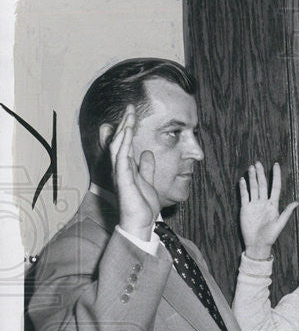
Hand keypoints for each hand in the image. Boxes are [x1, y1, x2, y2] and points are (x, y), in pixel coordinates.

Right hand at [109, 105, 159, 237]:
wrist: (141, 222)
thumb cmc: (142, 205)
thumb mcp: (148, 181)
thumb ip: (146, 168)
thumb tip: (147, 153)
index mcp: (126, 168)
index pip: (124, 144)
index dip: (127, 129)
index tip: (132, 114)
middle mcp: (120, 168)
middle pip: (119, 141)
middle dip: (124, 124)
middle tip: (130, 108)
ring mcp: (120, 173)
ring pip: (118, 146)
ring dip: (123, 130)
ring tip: (129, 115)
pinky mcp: (123, 179)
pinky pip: (121, 157)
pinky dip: (124, 144)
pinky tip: (127, 133)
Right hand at [240, 161, 297, 259]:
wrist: (257, 244)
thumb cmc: (270, 235)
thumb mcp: (280, 224)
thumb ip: (287, 213)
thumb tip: (296, 202)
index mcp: (273, 205)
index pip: (275, 187)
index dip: (276, 176)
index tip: (276, 165)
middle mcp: (263, 203)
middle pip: (263, 185)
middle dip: (261, 174)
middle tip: (258, 163)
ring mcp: (254, 205)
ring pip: (253, 188)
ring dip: (252, 178)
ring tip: (251, 168)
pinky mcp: (245, 208)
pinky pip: (244, 196)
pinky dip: (243, 188)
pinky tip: (242, 180)